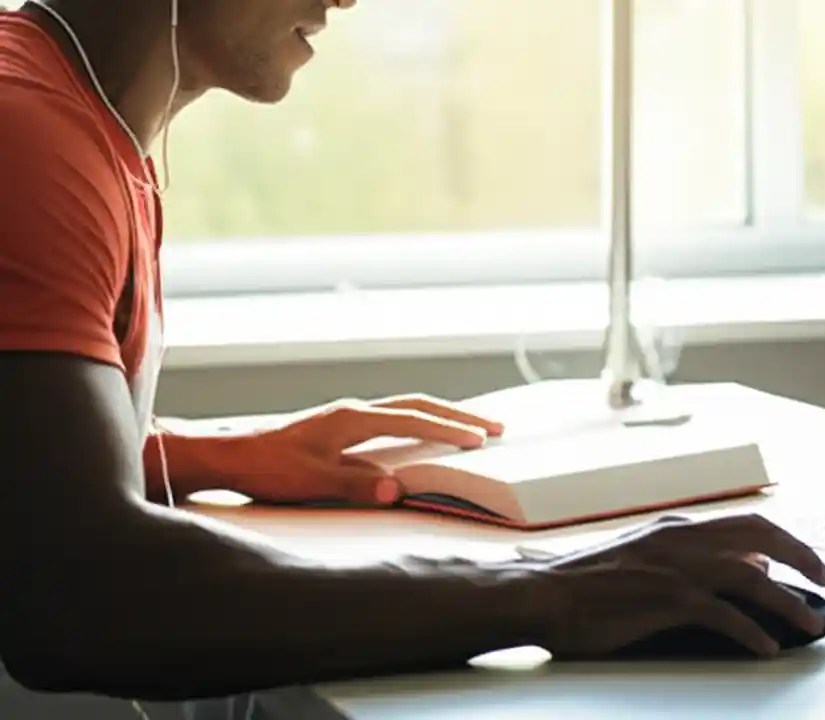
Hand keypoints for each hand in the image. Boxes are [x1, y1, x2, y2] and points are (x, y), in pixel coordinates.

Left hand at [215, 394, 502, 504]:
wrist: (229, 455)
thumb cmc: (268, 468)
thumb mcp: (312, 482)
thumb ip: (356, 484)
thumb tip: (398, 489)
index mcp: (352, 419)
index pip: (412, 421)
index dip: (448, 430)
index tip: (481, 440)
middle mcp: (353, 411)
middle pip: (417, 405)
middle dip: (458, 415)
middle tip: (495, 427)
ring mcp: (347, 416)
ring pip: (405, 408)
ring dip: (440, 416)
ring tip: (470, 428)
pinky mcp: (339, 427)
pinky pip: (392, 417)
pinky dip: (419, 421)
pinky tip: (424, 434)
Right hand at [535, 514, 824, 657]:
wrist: (543, 593)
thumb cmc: (587, 584)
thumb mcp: (645, 557)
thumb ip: (690, 559)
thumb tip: (744, 571)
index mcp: (677, 528)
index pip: (746, 524)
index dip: (784, 540)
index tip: (807, 558)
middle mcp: (681, 539)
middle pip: (759, 537)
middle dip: (801, 556)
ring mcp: (674, 568)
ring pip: (749, 577)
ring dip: (788, 601)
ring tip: (812, 623)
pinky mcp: (665, 599)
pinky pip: (722, 615)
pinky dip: (752, 631)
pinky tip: (767, 647)